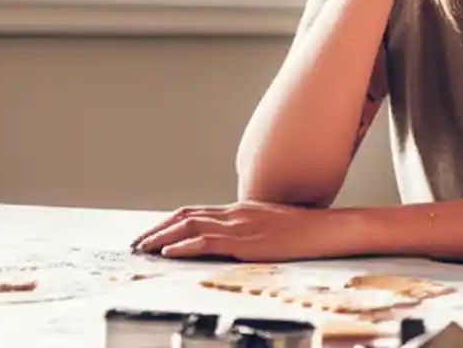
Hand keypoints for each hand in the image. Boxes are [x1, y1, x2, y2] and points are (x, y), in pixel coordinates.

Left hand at [130, 201, 354, 261]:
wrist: (325, 229)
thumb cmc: (305, 230)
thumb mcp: (271, 225)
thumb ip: (250, 229)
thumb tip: (233, 240)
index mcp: (239, 209)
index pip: (195, 211)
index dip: (169, 221)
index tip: (152, 233)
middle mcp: (234, 213)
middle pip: (186, 215)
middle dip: (157, 229)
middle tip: (137, 243)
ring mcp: (239, 226)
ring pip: (190, 226)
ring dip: (162, 238)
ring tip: (143, 248)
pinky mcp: (245, 242)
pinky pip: (207, 242)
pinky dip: (184, 246)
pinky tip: (169, 252)